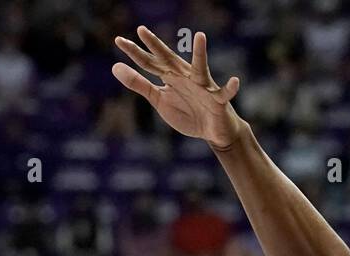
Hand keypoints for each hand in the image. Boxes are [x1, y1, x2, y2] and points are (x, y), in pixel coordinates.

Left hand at [112, 27, 244, 149]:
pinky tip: (235, 81)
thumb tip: (115, 67)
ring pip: (201, 69)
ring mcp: (203, 87)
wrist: (213, 131)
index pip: (150, 63)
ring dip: (201, 54)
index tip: (118, 40)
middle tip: (141, 31)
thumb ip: (139, 84)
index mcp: (171, 77)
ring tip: (200, 36)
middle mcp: (186, 77)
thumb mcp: (159, 99)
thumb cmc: (187, 112)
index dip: (135, 53)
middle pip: (169, 60)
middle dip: (156, 46)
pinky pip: (224, 94)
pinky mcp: (218, 101)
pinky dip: (230, 88)